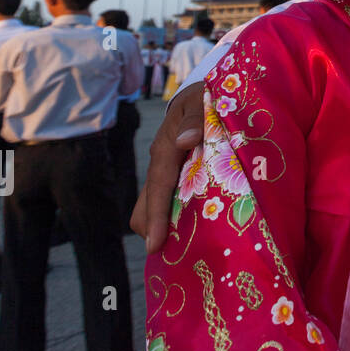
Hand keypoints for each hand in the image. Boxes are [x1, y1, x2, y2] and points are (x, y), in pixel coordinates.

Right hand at [131, 81, 204, 252]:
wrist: (201, 92)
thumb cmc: (204, 97)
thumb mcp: (201, 100)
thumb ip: (195, 118)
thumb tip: (185, 140)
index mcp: (166, 146)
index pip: (158, 185)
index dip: (156, 215)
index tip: (155, 243)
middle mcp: (161, 162)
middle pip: (145, 204)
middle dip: (152, 229)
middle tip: (167, 258)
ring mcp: (166, 170)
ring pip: (152, 205)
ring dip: (162, 226)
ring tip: (179, 254)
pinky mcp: (175, 175)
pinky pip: (169, 200)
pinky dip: (173, 218)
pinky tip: (189, 235)